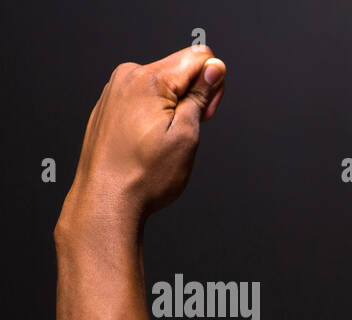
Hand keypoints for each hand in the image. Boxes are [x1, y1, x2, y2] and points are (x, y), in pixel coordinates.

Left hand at [61, 45, 225, 229]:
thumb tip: (214, 68)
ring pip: (162, 85)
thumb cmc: (143, 176)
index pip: (198, 57)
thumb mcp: (186, 135)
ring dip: (174, 107)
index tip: (206, 112)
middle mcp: (128, 77)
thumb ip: (201, 96)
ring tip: (165, 141)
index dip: (213, 84)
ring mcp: (114, 90)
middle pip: (179, 69)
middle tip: (187, 133)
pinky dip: (155, 115)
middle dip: (193, 96)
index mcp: (149, 79)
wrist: (106, 200)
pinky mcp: (108, 106)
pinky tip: (150, 142)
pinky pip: (142, 98)